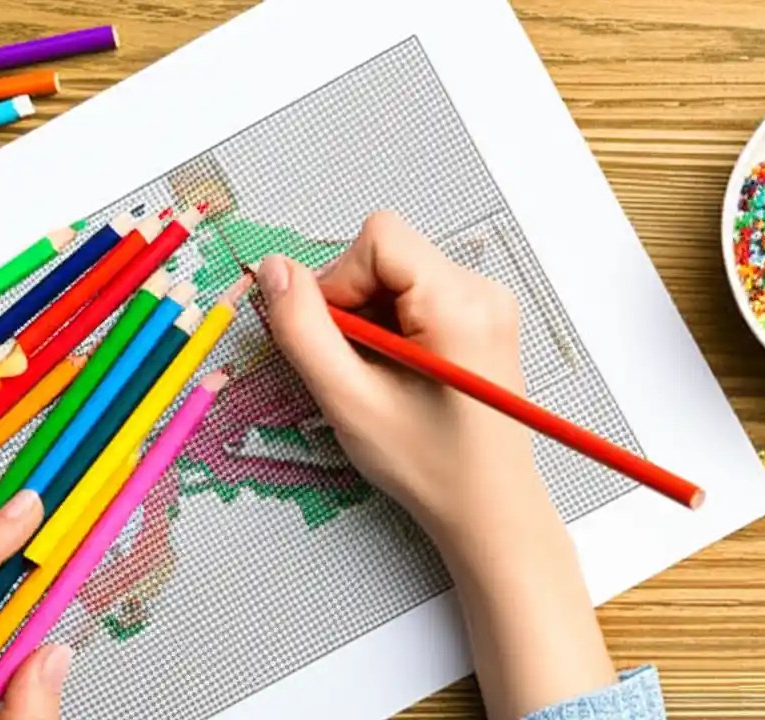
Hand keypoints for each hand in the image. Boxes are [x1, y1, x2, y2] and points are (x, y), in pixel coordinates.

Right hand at [257, 211, 615, 718]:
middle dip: (356, 301)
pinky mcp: (486, 318)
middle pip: (389, 253)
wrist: (490, 508)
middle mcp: (484, 289)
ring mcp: (491, 302)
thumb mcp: (350, 401)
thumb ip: (303, 330)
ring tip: (382, 375)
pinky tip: (401, 372)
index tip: (335, 338)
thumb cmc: (428, 464)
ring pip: (401, 273)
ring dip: (372, 315)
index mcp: (461, 301)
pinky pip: (422, 292)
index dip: (339, 279)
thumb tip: (273, 269)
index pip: (379, 237)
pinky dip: (395, 323)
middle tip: (355, 366)